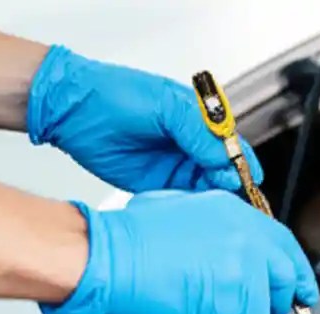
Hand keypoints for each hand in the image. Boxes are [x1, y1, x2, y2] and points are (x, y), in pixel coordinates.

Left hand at [26, 46, 262, 192]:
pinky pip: (183, 199)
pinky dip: (192, 207)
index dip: (242, 161)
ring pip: (206, 187)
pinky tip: (197, 212)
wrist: (73, 110)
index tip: (247, 178)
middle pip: (223, 169)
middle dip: (232, 184)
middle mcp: (190, 144)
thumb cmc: (114, 94)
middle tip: (235, 198)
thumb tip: (223, 156)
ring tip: (219, 209)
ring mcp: (174, 165)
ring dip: (214, 198)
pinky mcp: (157, 185)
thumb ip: (197, 131)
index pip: (231, 143)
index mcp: (198, 119)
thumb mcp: (164, 105)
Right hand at [41, 192, 318, 313]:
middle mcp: (245, 237)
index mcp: (231, 211)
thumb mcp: (176, 212)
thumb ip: (211, 230)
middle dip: (282, 298)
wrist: (106, 260)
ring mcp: (243, 269)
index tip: (299, 285)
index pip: (281, 243)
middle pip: (287, 274)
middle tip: (272, 313)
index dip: (293, 269)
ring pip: (272, 303)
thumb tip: (221, 251)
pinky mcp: (234, 301)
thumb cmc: (125, 242)